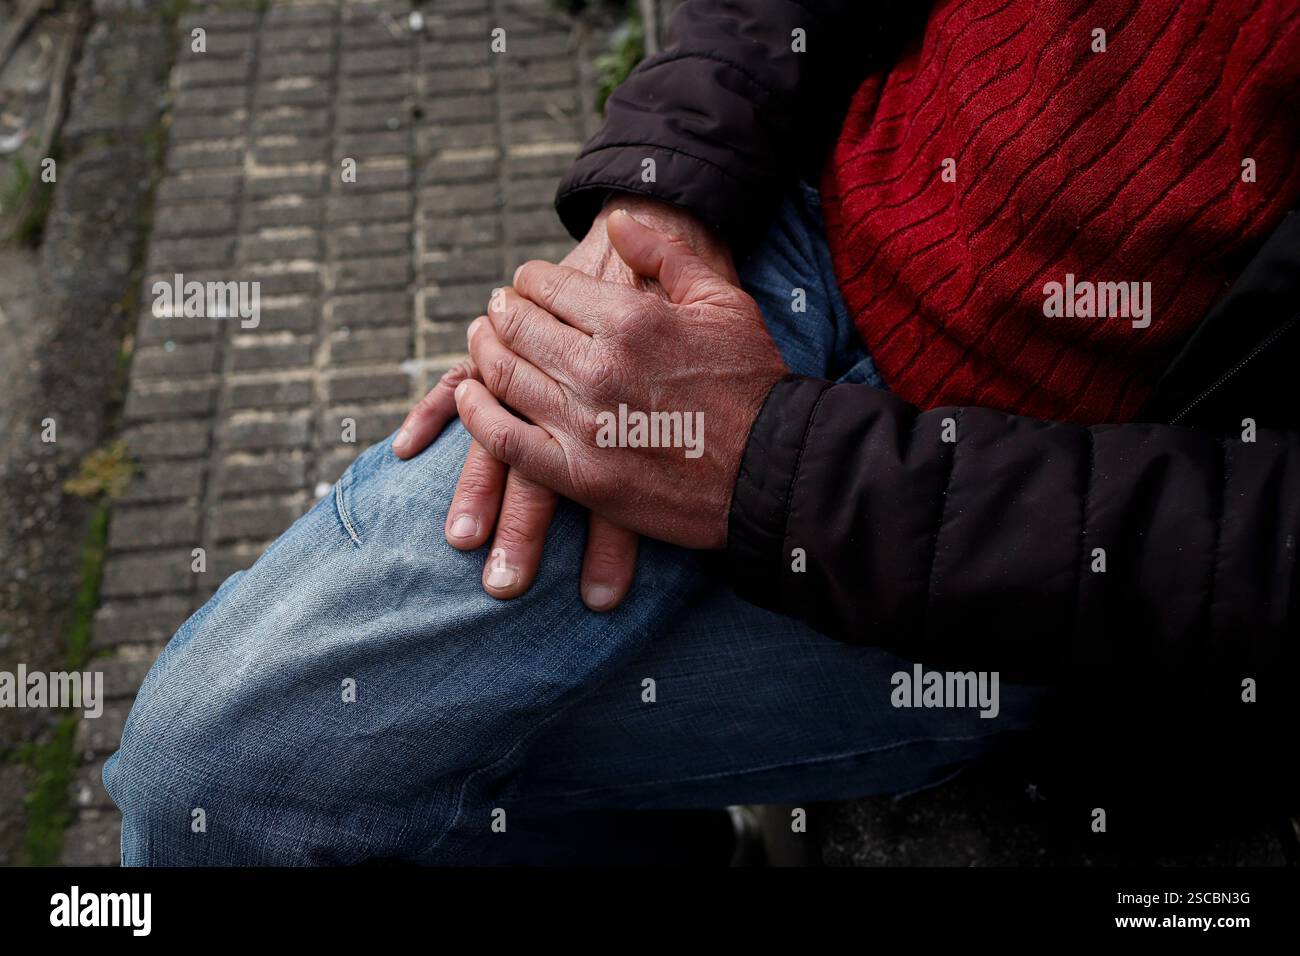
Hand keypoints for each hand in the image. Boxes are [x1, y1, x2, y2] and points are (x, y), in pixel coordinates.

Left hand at [391, 196, 734, 606]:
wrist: (773, 470)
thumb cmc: (753, 382)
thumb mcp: (722, 300)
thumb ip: (663, 253)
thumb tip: (615, 222)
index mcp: (629, 319)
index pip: (547, 285)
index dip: (530, 279)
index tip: (528, 283)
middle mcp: (596, 368)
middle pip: (517, 326)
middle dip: (502, 309)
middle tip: (497, 308)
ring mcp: (582, 425)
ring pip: (503, 375)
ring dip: (484, 350)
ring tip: (482, 340)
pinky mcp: (578, 476)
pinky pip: (504, 439)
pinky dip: (478, 412)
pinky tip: (471, 394)